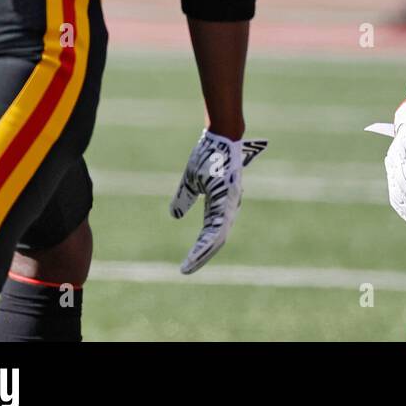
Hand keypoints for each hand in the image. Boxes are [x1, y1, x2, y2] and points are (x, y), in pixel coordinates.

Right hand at [170, 130, 267, 273]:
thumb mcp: (192, 180)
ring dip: (204, 251)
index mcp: (219, 204)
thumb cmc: (210, 155)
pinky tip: (202, 247)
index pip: (211, 234)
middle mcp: (227, 206)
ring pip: (220, 235)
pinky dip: (211, 237)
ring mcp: (230, 201)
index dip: (199, 250)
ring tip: (190, 265)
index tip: (185, 265)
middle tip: (185, 271)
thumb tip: (175, 215)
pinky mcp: (230, 195)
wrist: (221, 134)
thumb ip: (185, 198)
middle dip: (201, 256)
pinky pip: (221, 222)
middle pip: (217, 239)